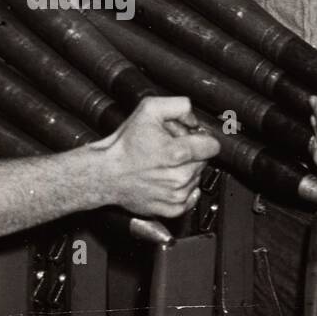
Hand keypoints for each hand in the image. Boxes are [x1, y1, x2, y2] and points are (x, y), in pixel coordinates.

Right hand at [91, 96, 219, 217]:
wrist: (105, 174)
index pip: (212, 145)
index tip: (190, 138)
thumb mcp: (148, 109)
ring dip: (184, 170)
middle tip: (168, 149)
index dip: (200, 138)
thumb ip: (179, 106)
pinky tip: (165, 180)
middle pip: (203, 161)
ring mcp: (176, 195)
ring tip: (162, 164)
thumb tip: (193, 119)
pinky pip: (190, 198)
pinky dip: (181, 189)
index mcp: (178, 152)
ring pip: (196, 178)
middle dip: (190, 153)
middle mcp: (180, 176)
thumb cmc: (123, 147)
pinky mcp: (172, 209)